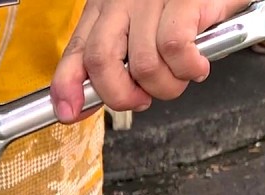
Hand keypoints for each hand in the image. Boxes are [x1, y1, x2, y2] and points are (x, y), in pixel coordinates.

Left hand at [52, 0, 248, 121]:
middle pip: (101, 60)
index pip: (76, 50)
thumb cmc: (186, 10)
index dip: (66, 87)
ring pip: (144, 65)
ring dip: (166, 86)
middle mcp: (122, 0)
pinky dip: (188, 68)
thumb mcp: (141, 31)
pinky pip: (176, 49)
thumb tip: (83, 105)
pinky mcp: (183, 0)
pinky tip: (198, 65)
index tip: (69, 113)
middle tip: (141, 100)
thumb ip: (114, 63)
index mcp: (106, 8)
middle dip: (120, 96)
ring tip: (181, 75)